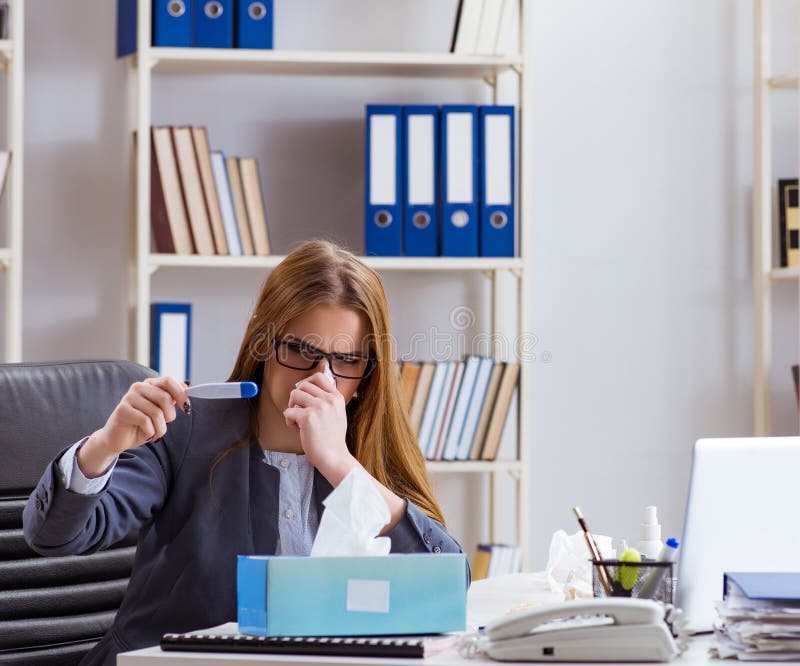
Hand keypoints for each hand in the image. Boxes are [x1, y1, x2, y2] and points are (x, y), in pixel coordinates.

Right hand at [77, 376, 189, 477]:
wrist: (118, 439)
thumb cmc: (142, 425)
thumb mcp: (160, 412)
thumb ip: (171, 400)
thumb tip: (187, 387)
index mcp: (149, 384)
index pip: (169, 380)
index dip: (181, 393)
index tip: (186, 408)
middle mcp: (139, 387)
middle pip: (165, 398)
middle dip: (170, 416)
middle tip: (164, 424)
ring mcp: (129, 397)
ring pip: (156, 412)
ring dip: (160, 428)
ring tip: (155, 433)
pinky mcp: (122, 410)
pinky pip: (145, 421)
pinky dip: (150, 432)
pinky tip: (146, 434)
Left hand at [283, 364, 356, 482]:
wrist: (334, 456)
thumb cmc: (332, 438)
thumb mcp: (337, 413)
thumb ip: (327, 399)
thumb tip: (313, 383)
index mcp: (337, 397)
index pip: (319, 377)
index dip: (307, 383)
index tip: (304, 394)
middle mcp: (329, 399)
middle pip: (303, 385)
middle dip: (296, 397)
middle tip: (299, 410)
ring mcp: (319, 407)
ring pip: (294, 394)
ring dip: (292, 407)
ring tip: (298, 420)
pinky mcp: (307, 418)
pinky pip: (288, 411)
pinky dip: (289, 421)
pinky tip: (298, 429)